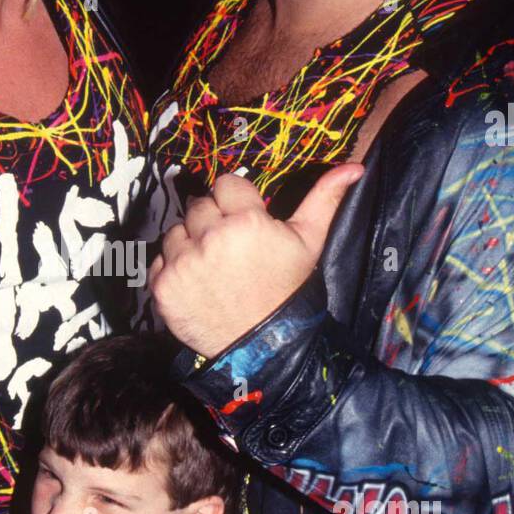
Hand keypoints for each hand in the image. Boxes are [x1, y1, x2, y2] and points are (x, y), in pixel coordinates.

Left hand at [148, 165, 362, 358]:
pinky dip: (173, 271)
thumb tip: (354, 166)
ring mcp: (184, 263)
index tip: (244, 224)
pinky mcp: (163, 286)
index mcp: (247, 220)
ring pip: (176, 232)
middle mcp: (212, 237)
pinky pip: (159, 261)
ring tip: (214, 269)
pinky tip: (197, 284)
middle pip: (198, 206)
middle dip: (212, 223)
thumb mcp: (311, 243)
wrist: (265, 347)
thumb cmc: (288, 291)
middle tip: (230, 251)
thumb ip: (325, 198)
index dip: (235, 203)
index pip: (225, 184)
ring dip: (190, 245)